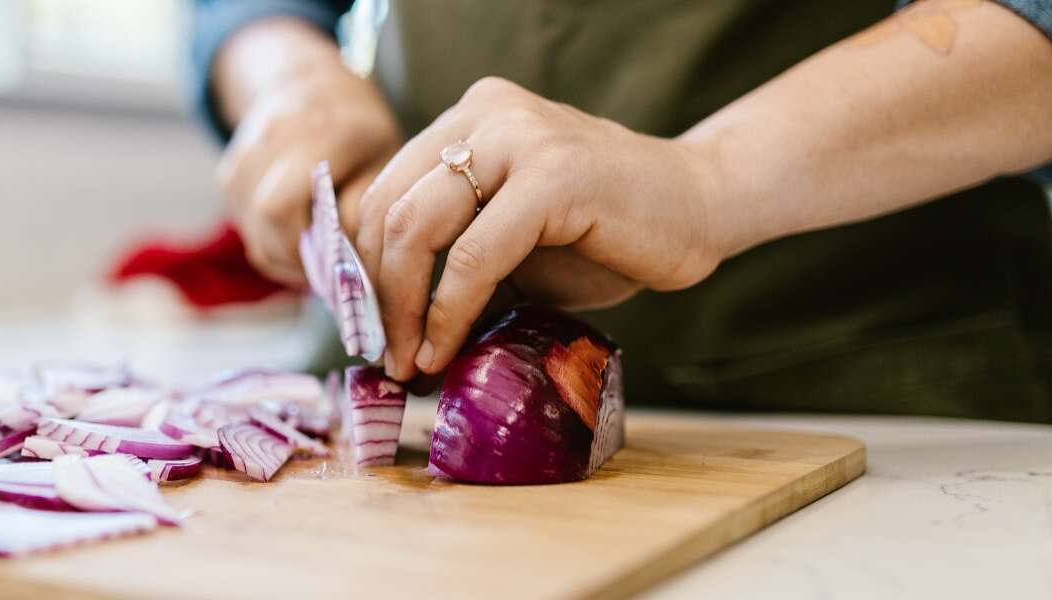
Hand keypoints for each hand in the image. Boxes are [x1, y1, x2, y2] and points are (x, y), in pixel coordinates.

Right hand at [213, 22, 400, 284]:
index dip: (302, 246)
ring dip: (284, 253)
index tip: (335, 264)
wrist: (308, 82)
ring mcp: (244, 153)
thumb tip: (341, 261)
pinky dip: (271, 242)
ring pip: (252, 232)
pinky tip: (298, 234)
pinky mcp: (228, 173)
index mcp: (320, 130)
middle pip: (263, 221)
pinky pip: (245, 226)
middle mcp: (271, 135)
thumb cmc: (360, 130)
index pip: (280, 205)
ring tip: (317, 249)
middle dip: (296, 256)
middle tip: (329, 266)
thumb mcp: (386, 160)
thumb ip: (364, 207)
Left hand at [352, 77, 728, 379]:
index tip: (372, 329)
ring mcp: (520, 137)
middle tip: (387, 355)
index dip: (364, 267)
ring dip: (405, 308)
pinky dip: (449, 311)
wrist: (704, 208)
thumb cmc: (607, 233)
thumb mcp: (511, 245)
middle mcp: (486, 114)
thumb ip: (452, 264)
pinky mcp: (554, 175)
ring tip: (411, 361)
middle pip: (389, 209)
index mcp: (469, 119)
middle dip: (378, 295)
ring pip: (417, 227)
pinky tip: (445, 349)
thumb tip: (391, 337)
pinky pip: (474, 254)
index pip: (384, 192)